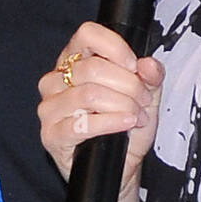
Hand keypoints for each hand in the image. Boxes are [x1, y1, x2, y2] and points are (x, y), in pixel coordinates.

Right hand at [37, 21, 163, 200]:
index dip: (114, 47)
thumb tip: (149, 65)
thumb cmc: (125, 127)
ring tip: (136, 115)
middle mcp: (55, 79)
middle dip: (128, 85)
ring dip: (122, 105)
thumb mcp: (146, 96)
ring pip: (89, 94)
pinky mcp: (51, 135)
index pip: (86, 34)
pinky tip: (126, 124)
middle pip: (93, 68)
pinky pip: (82, 124)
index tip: (134, 66)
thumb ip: (151, 77)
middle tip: (144, 100)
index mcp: (74, 60)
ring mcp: (49, 107)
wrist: (120, 167)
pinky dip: (111, 122)